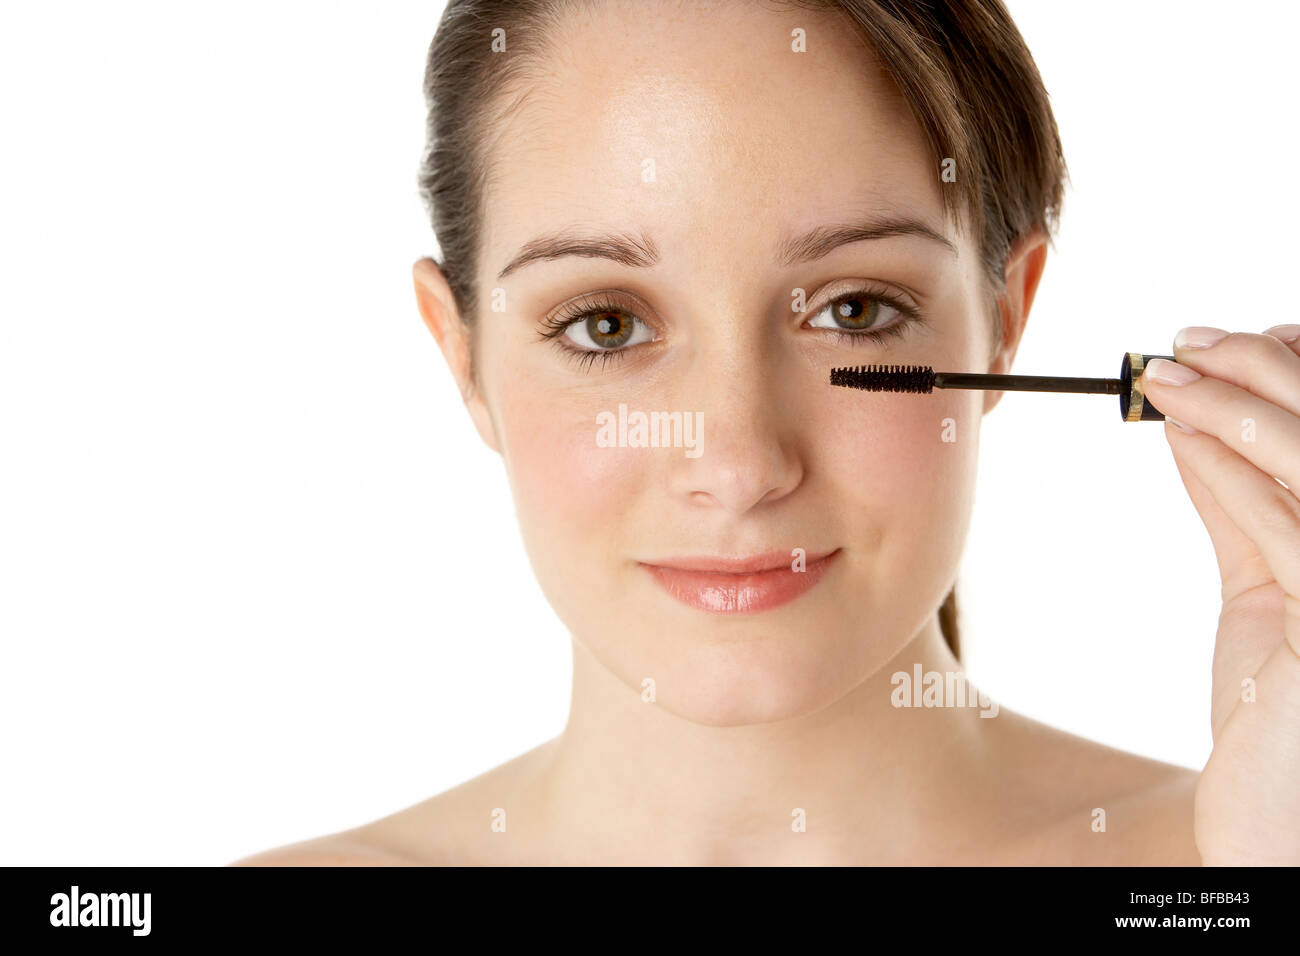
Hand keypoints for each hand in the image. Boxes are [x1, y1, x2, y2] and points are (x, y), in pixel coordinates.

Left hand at [1140, 325, 1299, 864]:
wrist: (1280, 826)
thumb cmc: (1277, 711)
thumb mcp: (1263, 590)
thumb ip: (1240, 507)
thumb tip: (1196, 427)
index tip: (1241, 338)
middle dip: (1269, 370)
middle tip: (1191, 340)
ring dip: (1236, 404)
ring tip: (1165, 374)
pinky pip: (1282, 522)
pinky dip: (1228, 469)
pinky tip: (1178, 434)